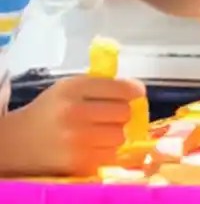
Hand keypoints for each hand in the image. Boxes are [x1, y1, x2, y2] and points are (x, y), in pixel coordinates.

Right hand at [0, 75, 145, 175]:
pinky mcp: (78, 163)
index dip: (133, 91)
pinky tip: (93, 147)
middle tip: (110, 116)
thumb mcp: (68, 88)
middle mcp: (75, 112)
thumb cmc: (48, 112)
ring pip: (120, 135)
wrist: (16, 142)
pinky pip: (111, 155)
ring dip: (114, 134)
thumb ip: (100, 85)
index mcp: (73, 89)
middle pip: (124, 112)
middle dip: (121, 113)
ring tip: (99, 133)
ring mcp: (77, 140)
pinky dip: (106, 151)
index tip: (135, 93)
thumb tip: (136, 90)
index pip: (121, 88)